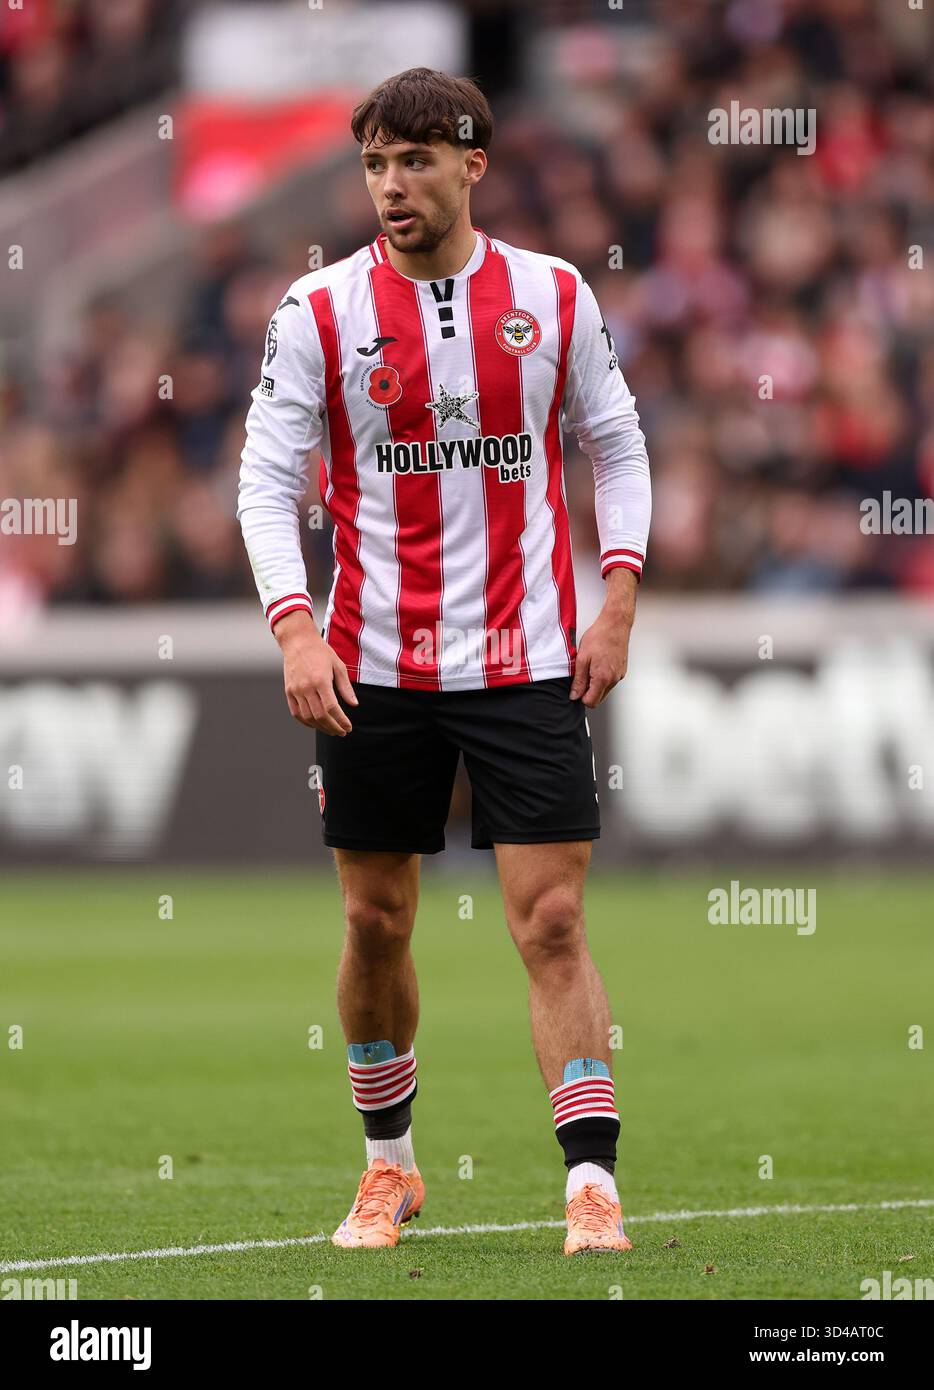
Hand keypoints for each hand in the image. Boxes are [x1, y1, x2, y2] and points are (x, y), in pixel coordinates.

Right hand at [274, 611, 357, 734]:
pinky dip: (306, 722)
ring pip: (308, 717)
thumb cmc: (320, 652)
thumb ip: (345, 687)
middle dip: (333, 727)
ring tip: (331, 730)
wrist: (298, 641)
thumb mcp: (338, 665)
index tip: (348, 727)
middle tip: (342, 732)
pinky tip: (316, 724)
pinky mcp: (288, 691)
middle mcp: (306, 687)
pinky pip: (296, 713)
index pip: (332, 708)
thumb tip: (354, 704)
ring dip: (321, 727)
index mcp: (320, 680)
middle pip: (320, 716)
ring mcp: (295, 690)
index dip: (341, 721)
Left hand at [569, 568, 637, 707]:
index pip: (591, 702)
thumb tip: (575, 695)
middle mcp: (613, 679)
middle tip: (582, 675)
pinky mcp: (622, 670)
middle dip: (588, 691)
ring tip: (591, 666)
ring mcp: (619, 675)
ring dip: (596, 684)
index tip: (576, 688)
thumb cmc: (599, 637)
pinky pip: (611, 681)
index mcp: (602, 678)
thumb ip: (579, 680)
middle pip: (599, 698)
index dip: (581, 697)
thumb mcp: (582, 659)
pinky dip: (603, 677)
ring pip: (605, 690)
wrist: (615, 624)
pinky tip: (599, 663)